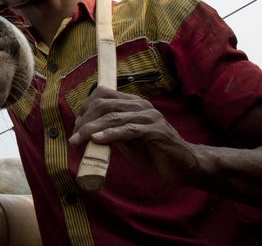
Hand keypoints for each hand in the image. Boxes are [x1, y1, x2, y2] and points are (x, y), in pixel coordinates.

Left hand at [69, 86, 204, 184]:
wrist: (186, 167)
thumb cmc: (155, 154)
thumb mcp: (127, 142)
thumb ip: (110, 133)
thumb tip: (87, 132)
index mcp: (133, 104)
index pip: (103, 95)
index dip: (86, 108)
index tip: (76, 127)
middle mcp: (141, 106)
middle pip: (104, 104)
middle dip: (85, 120)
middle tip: (74, 137)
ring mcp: (150, 117)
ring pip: (113, 117)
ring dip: (92, 129)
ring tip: (78, 141)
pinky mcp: (157, 132)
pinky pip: (129, 130)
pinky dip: (111, 134)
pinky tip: (98, 140)